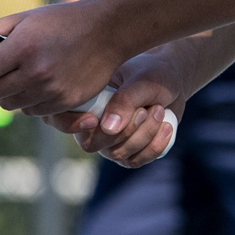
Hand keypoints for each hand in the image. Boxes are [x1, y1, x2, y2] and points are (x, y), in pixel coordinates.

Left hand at [0, 0, 127, 115]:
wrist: (107, 30)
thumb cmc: (61, 20)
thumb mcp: (22, 19)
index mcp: (22, 48)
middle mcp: (35, 73)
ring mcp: (51, 91)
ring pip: (9, 105)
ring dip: (8, 91)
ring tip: (21, 71)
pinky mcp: (65, 103)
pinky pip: (32, 111)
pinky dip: (29, 99)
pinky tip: (41, 80)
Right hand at [47, 51, 185, 168]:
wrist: (172, 80)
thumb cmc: (151, 72)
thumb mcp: (140, 82)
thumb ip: (124, 101)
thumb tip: (108, 128)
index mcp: (85, 100)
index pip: (61, 120)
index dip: (71, 124)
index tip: (97, 117)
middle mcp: (92, 124)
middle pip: (92, 144)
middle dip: (125, 130)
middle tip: (145, 109)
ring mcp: (110, 142)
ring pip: (118, 154)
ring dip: (144, 135)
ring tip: (159, 110)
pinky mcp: (129, 152)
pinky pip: (136, 161)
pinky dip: (154, 146)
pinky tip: (166, 127)